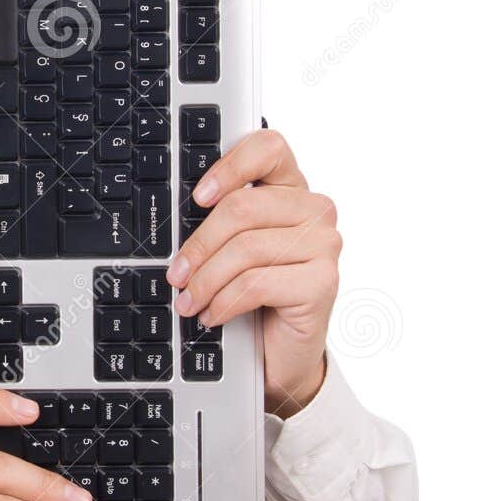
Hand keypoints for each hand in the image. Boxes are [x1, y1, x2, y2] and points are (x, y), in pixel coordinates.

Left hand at [167, 128, 339, 417]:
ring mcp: (323, 245)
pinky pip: (256, 283)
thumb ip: (220, 221)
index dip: (230, 166)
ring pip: (245, 249)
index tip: (199, 197)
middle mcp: (313, 211)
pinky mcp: (323, 282)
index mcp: (290, 189)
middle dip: (198, 245)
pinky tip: (212, 314)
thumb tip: (177, 216)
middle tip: (176, 273)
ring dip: (206, 280)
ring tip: (189, 300)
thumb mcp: (233, 250)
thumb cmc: (256, 296)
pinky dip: (224, 302)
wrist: (282, 353)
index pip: (269, 148)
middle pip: (243, 206)